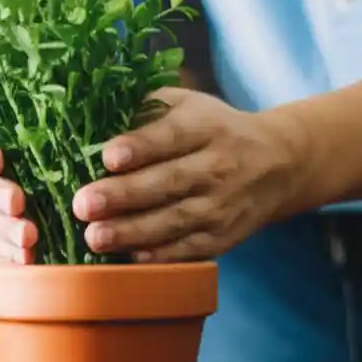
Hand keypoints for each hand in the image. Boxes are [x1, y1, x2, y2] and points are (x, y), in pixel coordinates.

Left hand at [72, 88, 301, 261]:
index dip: (140, 147)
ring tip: (94, 237)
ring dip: (133, 232)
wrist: (279, 163)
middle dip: (123, 195)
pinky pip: (191, 249)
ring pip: (176, 220)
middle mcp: (217, 167)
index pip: (171, 136)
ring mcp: (222, 205)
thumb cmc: (210, 128)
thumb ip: (144, 108)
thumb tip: (87, 119)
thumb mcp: (185, 104)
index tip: (108, 157)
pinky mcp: (223, 237)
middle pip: (168, 182)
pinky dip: (162, 256)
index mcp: (205, 128)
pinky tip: (130, 257)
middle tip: (83, 204)